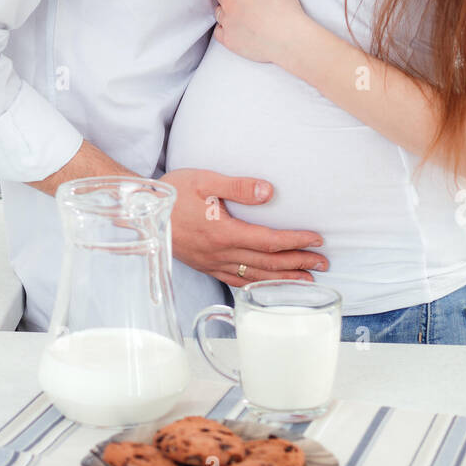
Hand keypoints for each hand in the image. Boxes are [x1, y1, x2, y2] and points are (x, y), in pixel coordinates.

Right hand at [160, 167, 327, 289]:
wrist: (142, 212)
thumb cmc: (173, 193)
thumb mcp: (205, 180)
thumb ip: (239, 187)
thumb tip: (269, 192)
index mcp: (224, 233)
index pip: (270, 241)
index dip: (296, 241)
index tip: (317, 239)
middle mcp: (221, 253)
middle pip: (268, 263)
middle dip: (299, 263)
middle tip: (324, 263)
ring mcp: (213, 263)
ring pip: (255, 276)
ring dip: (283, 279)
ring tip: (307, 280)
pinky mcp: (206, 266)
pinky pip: (236, 281)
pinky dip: (258, 284)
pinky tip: (268, 285)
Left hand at [213, 0, 307, 64]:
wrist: (289, 39)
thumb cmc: (286, 12)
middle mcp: (229, 2)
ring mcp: (227, 21)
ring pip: (219, 11)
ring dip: (229, 10)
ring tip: (245, 16)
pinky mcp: (228, 39)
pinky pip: (218, 31)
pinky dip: (226, 28)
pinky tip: (237, 28)